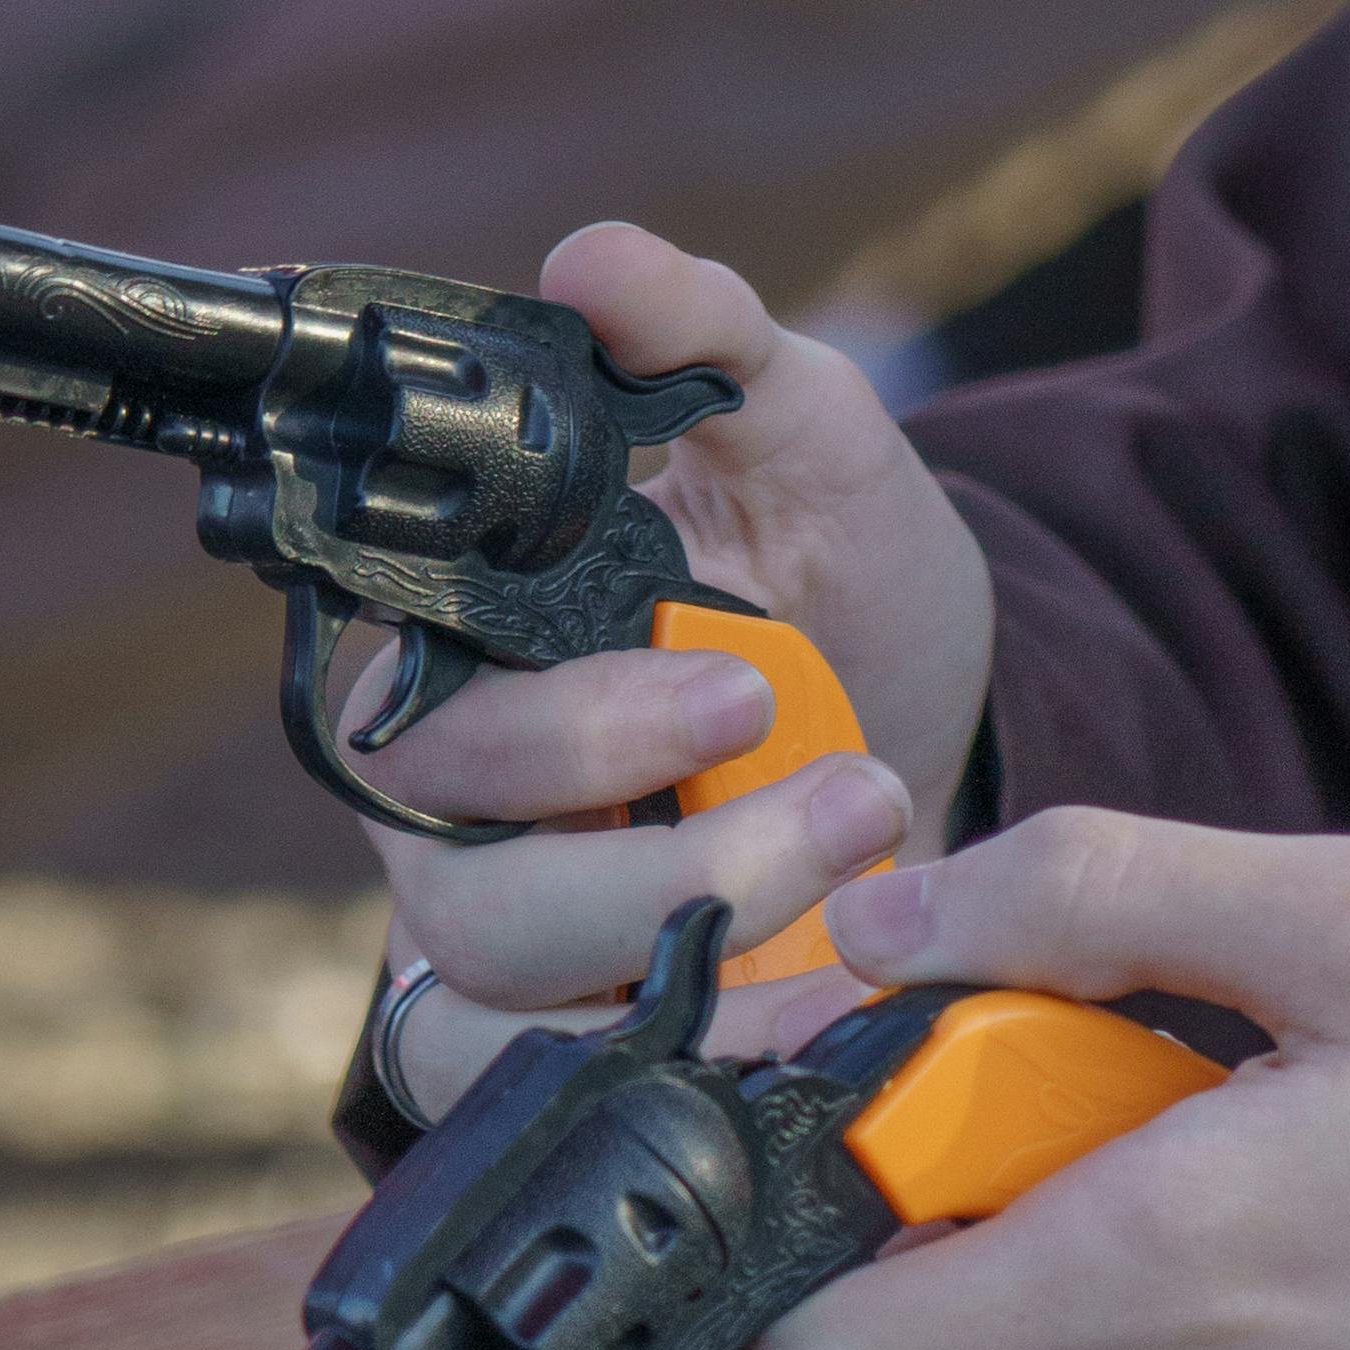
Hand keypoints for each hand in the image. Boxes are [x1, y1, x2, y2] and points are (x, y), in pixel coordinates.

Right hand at [352, 222, 993, 1113]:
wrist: (939, 732)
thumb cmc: (834, 574)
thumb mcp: (806, 433)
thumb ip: (708, 335)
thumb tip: (593, 258)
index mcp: (467, 638)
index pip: (410, 690)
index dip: (559, 717)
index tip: (731, 680)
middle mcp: (451, 791)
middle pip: (455, 862)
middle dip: (655, 835)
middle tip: (837, 780)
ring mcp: (499, 923)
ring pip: (498, 989)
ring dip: (693, 941)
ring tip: (859, 876)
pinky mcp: (565, 1031)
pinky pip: (539, 1091)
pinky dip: (683, 1068)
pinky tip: (816, 1018)